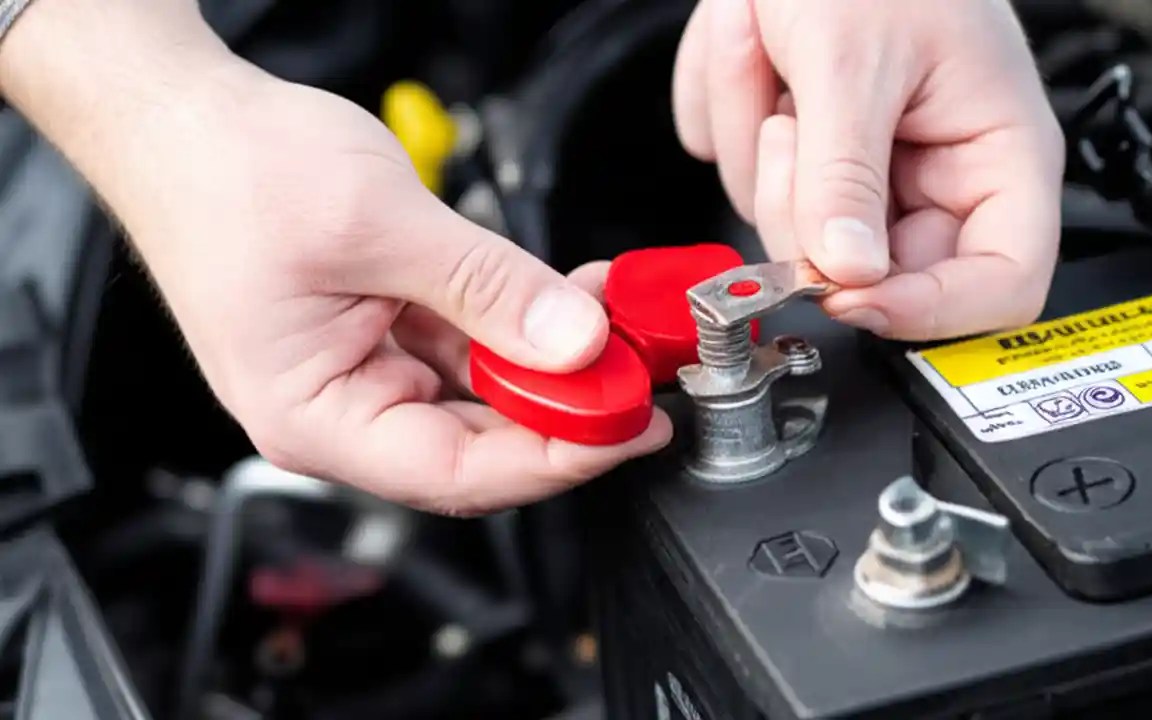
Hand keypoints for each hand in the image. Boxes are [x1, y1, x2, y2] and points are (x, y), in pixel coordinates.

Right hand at [0, 0, 669, 514]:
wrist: (182, 117)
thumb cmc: (230, 171)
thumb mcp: (381, 224)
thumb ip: (489, 289)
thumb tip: (577, 344)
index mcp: (314, 417)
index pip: (457, 473)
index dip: (556, 458)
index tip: (628, 426)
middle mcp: (338, 411)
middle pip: (478, 446)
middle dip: (565, 411)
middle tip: (638, 377)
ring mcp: (361, 372)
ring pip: (482, 398)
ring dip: (551, 366)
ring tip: (613, 325)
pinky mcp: (381, 334)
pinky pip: (469, 351)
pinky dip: (521, 329)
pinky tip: (569, 301)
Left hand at [674, 0, 1063, 339]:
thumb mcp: (855, 59)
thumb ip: (847, 174)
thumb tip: (847, 271)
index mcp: (997, 155)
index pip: (1000, 288)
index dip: (925, 310)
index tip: (848, 292)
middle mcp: (935, 176)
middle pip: (870, 273)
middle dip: (804, 200)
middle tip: (792, 119)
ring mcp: (865, 174)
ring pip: (792, 230)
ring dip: (759, 138)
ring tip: (778, 57)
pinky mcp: (806, 162)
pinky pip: (747, 182)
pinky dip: (735, 116)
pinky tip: (762, 57)